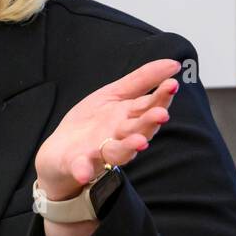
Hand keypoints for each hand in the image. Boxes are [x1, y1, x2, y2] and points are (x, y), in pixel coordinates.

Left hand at [33, 58, 179, 200]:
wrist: (61, 149)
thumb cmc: (94, 122)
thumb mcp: (115, 94)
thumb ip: (143, 80)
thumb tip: (174, 64)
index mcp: (129, 117)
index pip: (149, 106)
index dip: (161, 96)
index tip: (172, 85)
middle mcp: (120, 136)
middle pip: (139, 129)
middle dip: (150, 122)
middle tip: (161, 115)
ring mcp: (101, 151)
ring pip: (119, 151)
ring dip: (129, 147)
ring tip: (140, 142)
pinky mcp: (79, 163)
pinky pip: (82, 167)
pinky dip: (83, 170)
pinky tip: (84, 172)